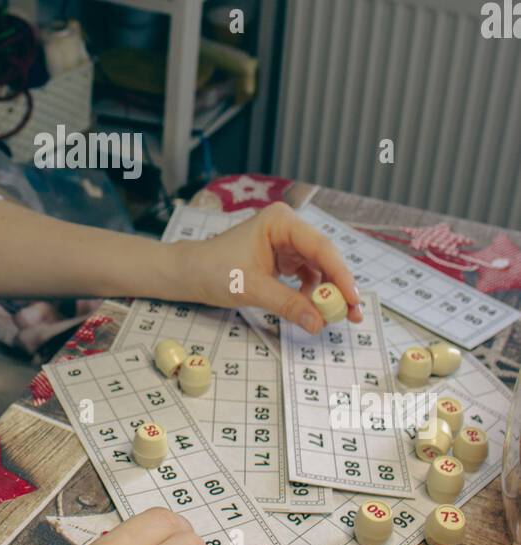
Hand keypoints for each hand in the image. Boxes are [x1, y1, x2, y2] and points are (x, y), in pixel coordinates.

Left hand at [173, 201, 362, 334]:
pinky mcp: (284, 257)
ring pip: (319, 268)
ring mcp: (287, 242)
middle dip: (338, 287)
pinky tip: (313, 309)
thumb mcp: (252, 289)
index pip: (320, 248)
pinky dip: (312, 293)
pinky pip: (307, 275)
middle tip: (352, 315)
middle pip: (324, 257)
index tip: (353, 301)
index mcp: (281, 221)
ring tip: (335, 316)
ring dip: (327, 292)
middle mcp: (288, 227)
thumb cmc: (214, 271)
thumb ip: (288, 304)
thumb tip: (320, 323)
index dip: (340, 276)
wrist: (191, 273)